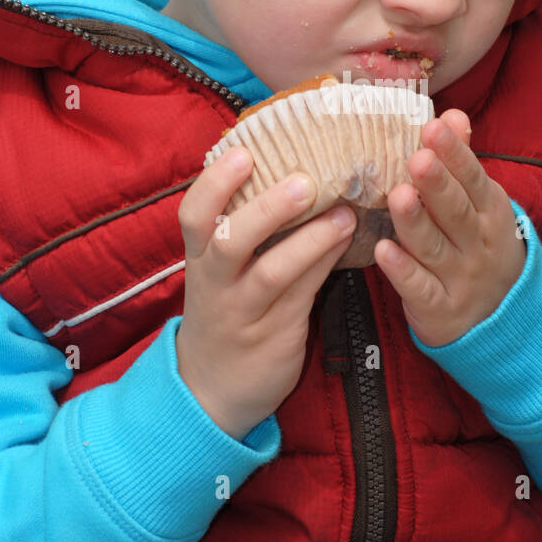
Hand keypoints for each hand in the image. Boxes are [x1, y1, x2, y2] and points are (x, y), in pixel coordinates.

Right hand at [176, 147, 356, 439]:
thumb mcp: (217, 273)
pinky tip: (348, 242)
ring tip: (346, 213)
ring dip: (310, 240)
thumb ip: (239, 230)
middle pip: (228, 242)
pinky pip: (302, 295)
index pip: (193, 215)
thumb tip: (284, 169)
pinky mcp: (274, 335)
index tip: (243, 150)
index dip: (215, 182)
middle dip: (266, 209)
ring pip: (272, 273)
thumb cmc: (225, 312)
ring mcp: (243, 312)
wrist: (210, 391)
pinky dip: (325, 265)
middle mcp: (215, 284)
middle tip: (305, 180)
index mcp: (198, 259)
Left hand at [374, 109, 525, 346]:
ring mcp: (459, 278)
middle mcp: (477, 243)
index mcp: (490, 212)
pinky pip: (419, 289)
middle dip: (437, 185)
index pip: (473, 179)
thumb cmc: (478, 244)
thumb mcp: (481, 203)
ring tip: (398, 196)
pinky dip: (403, 272)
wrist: (504, 318)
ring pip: (434, 248)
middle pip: (456, 212)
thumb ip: (462, 161)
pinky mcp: (439, 309)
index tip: (433, 127)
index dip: (455, 154)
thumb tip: (452, 114)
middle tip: (417, 159)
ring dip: (415, 222)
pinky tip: (384, 251)